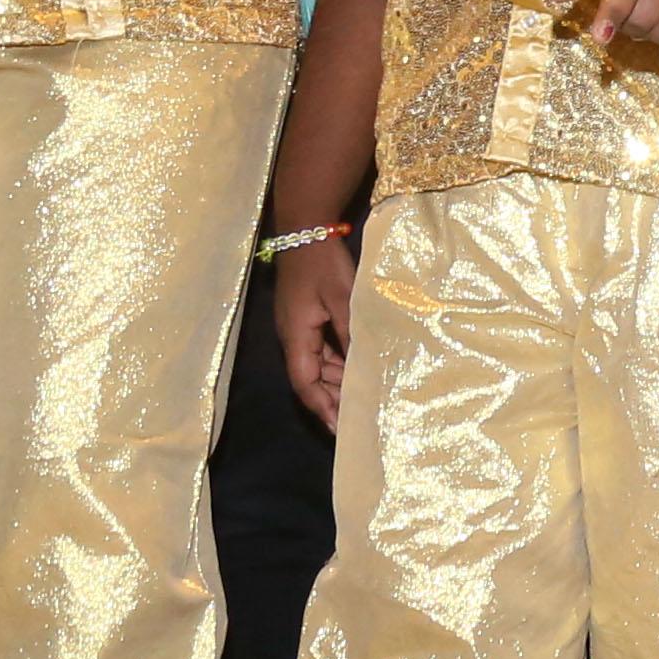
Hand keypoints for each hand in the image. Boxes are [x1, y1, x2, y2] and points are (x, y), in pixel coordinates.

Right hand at [272, 236, 357, 425]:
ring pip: (318, 365)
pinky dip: (338, 363)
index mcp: (296, 337)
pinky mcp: (308, 317)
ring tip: (362, 399)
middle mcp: (293, 337)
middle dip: (332, 400)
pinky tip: (358, 368)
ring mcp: (299, 327)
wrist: (306, 230)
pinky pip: (322, 349)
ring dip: (336, 382)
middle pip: (310, 379)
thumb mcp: (342, 298)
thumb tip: (364, 365)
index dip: (322, 407)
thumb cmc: (323, 264)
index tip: (340, 428)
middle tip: (359, 417)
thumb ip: (352, 332)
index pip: (305, 384)